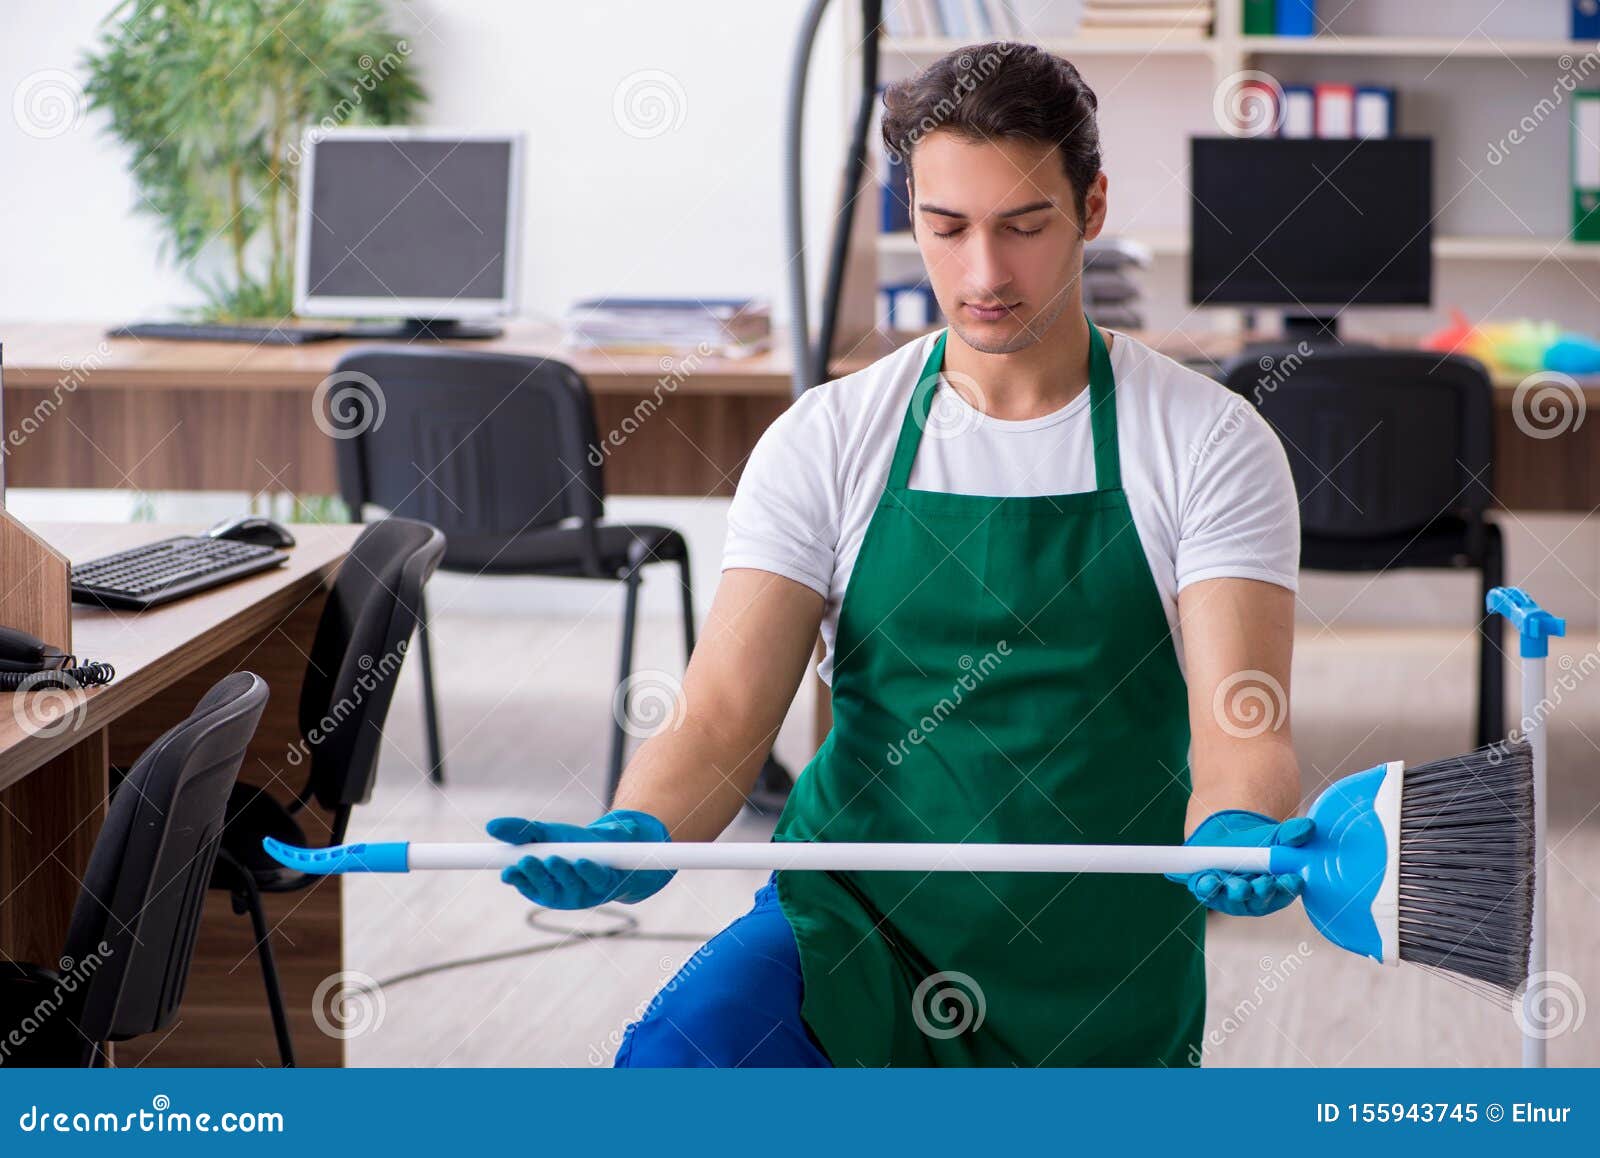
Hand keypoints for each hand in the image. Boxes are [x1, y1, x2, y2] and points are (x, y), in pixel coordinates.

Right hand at [486, 809, 672, 907]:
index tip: (507, 870)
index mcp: (540, 885)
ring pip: (569, 884)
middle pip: (545, 887)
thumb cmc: (573, 843)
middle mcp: (559, 893)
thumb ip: (521, 831)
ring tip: (553, 859)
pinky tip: (582, 863)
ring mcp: (582, 892)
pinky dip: (588, 872)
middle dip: (536, 875)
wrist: (612, 844)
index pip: (524, 884)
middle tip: (527, 860)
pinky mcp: (604, 886)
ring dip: (561, 872)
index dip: (516, 879)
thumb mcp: (546, 833)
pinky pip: (595, 880)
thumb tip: (491, 826)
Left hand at [1166, 810, 1312, 916]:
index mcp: (1277, 889)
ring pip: (1233, 898)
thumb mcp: (1276, 836)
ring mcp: (1230, 896)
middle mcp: (1255, 899)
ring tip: (1239, 887)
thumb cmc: (1259, 843)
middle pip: (1260, 900)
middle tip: (1264, 884)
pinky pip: (1207, 891)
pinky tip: (1208, 881)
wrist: (1227, 836)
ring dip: (1236, 892)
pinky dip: (1207, 887)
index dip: (1288, 887)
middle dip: (1262, 892)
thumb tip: (1308, 827)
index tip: (1292, 879)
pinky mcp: (1208, 889)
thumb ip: (1292, 834)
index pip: (1285, 892)